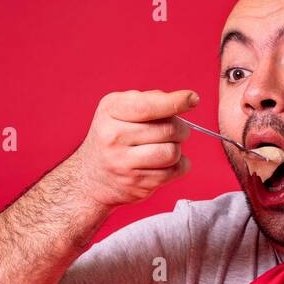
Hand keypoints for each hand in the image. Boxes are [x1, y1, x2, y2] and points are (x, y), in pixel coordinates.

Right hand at [71, 88, 198, 207]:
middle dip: (181, 128)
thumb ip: (146, 101)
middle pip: (167, 129)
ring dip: (178, 148)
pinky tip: (168, 162)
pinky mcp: (138, 185)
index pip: (147, 106)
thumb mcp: (117, 110)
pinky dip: (180, 165)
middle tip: (177, 130)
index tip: (192, 99)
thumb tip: (178, 100)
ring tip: (168, 146)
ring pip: (172, 152)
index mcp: (110, 111)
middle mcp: (114, 137)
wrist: (91, 178)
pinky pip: (174, 172)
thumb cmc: (111, 138)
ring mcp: (125, 164)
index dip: (175, 102)